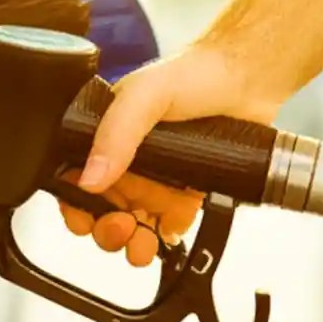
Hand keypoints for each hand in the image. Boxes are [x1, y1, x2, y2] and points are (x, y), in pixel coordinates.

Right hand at [57, 46, 284, 266]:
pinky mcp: (186, 190)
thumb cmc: (194, 74)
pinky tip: (170, 231)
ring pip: (133, 224)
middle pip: (102, 211)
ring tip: (143, 247)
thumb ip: (115, 134)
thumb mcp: (143, 97)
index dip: (75, 206)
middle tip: (121, 230)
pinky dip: (166, 235)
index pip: (76, 178)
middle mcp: (128, 160)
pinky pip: (169, 224)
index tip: (84, 220)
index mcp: (106, 136)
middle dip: (106, 231)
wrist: (247, 78)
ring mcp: (157, 178)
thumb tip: (90, 178)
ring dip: (134, 243)